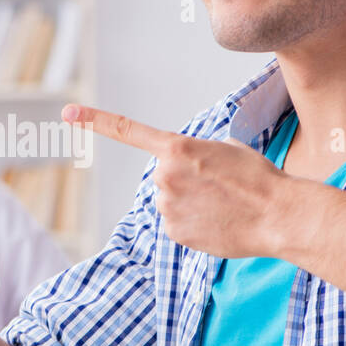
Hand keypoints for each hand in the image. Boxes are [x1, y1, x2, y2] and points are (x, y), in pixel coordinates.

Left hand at [62, 102, 292, 257]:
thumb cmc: (258, 178)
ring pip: (169, 201)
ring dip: (189, 202)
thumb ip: (195, 153)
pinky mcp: (174, 233)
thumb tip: (186, 169)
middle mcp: (165, 176)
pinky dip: (193, 224)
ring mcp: (167, 206)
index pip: (127, 131)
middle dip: (184, 179)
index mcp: (177, 148)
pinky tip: (217, 222)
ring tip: (221, 204)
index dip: (95, 120)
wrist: (278, 214)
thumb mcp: (226, 148)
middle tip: (217, 186)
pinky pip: (176, 224)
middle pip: (163, 175)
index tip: (67, 112)